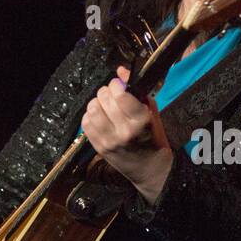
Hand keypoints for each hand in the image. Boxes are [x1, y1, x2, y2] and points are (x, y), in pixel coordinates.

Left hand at [81, 64, 173, 204]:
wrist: (151, 170)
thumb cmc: (154, 139)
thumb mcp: (152, 113)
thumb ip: (137, 91)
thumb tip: (120, 71)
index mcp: (141, 121)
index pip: (120, 94)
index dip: (117, 85)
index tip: (120, 87)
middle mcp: (123, 131)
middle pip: (103, 98)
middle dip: (107, 92)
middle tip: (113, 97)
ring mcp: (109, 140)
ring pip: (92, 109)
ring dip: (97, 103)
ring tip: (105, 107)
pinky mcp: (99, 148)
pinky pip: (86, 123)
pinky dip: (91, 116)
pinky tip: (100, 118)